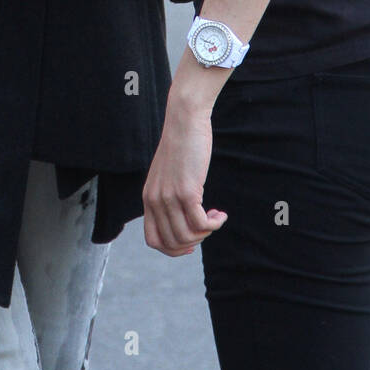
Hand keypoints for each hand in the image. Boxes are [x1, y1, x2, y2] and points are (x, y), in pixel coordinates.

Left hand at [142, 96, 226, 256]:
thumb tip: (183, 218)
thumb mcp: (168, 175)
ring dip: (206, 233)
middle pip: (172, 243)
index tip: (191, 244)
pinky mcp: (187, 191)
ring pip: (187, 236)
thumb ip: (169, 195)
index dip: (173, 249)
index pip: (153, 240)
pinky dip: (215, 224)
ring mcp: (170, 197)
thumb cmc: (181, 146)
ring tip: (215, 217)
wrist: (185, 121)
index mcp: (148, 198)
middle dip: (194, 242)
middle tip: (207, 227)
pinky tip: (221, 214)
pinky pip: (201, 224)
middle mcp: (156, 201)